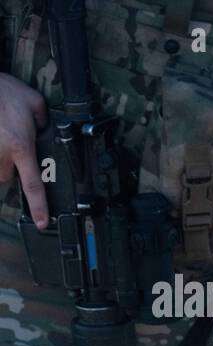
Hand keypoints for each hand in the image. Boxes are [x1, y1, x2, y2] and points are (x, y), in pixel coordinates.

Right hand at [0, 73, 48, 227]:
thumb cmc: (3, 90)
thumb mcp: (34, 102)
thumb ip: (43, 121)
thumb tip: (44, 129)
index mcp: (21, 147)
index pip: (33, 185)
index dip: (39, 206)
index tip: (41, 222)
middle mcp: (1, 154)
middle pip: (9, 175)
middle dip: (11, 164)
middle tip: (11, 140)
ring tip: (1, 133)